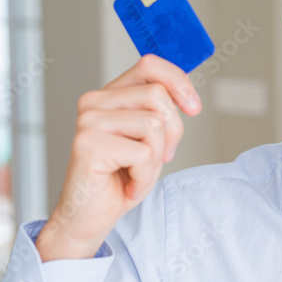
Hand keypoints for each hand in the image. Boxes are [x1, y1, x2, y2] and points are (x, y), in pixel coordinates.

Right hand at [36, 54, 201, 260]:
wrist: (89, 217)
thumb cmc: (120, 178)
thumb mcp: (149, 139)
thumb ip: (160, 112)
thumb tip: (185, 94)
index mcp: (110, 96)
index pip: (149, 64)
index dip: (178, 81)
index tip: (193, 107)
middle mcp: (94, 102)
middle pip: (158, 96)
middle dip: (173, 131)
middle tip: (160, 157)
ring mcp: (89, 122)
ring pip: (153, 124)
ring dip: (156, 158)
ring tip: (137, 172)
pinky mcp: (88, 145)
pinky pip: (142, 154)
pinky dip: (144, 177)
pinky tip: (128, 184)